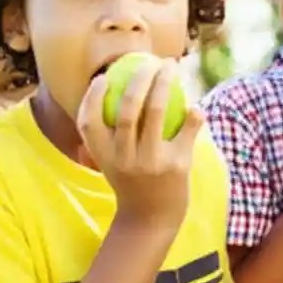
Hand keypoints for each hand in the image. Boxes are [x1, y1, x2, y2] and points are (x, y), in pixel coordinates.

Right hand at [77, 58, 205, 228]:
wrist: (152, 220)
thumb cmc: (132, 181)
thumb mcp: (112, 162)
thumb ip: (108, 136)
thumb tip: (109, 91)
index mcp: (103, 157)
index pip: (88, 122)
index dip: (92, 97)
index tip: (104, 76)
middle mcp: (124, 159)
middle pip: (128, 110)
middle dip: (139, 79)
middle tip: (150, 62)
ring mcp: (150, 162)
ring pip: (156, 113)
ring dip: (165, 83)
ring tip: (171, 67)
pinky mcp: (177, 166)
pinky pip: (187, 130)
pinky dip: (193, 114)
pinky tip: (195, 104)